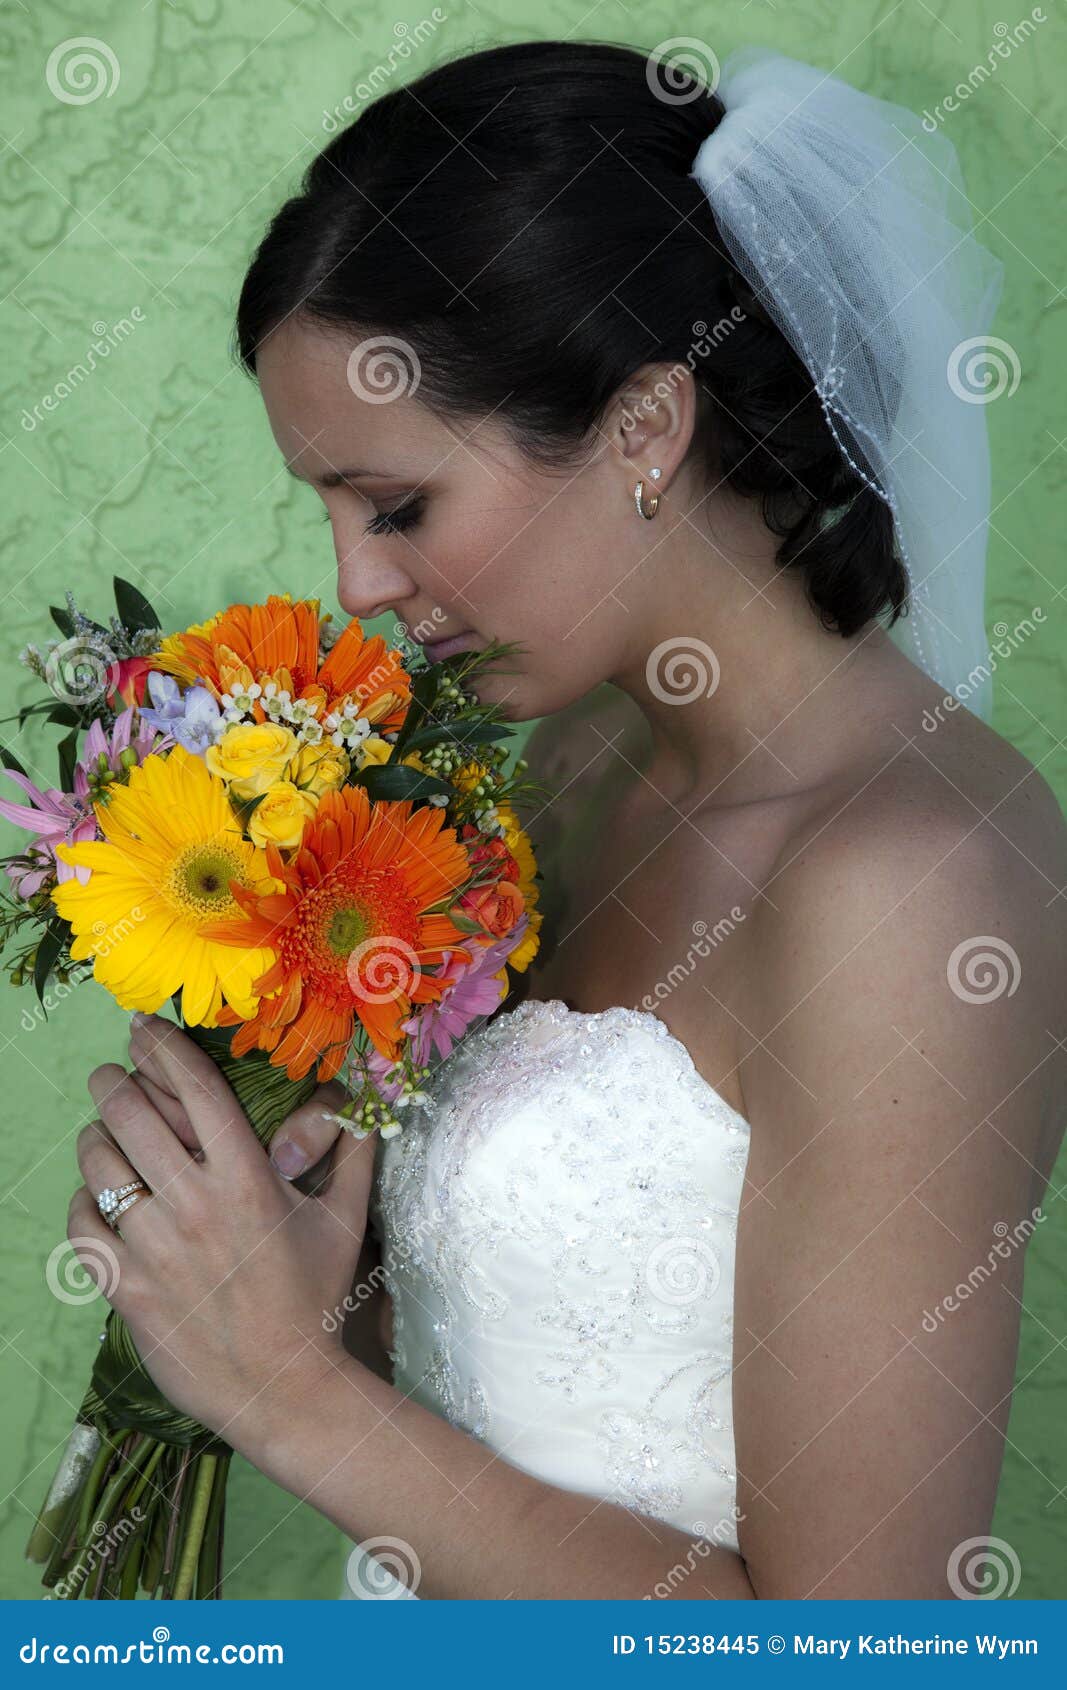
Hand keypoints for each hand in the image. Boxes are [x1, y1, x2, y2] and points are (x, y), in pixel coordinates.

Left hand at [67, 1012, 376, 1457]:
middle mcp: (194, 1205)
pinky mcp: (125, 1288)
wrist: (282, 1389)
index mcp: (247, 1180)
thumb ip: (355, 1150)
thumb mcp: (347, 1220)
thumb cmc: (316, 1300)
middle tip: (113, 1071)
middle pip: (133, 1114)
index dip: (164, 1047)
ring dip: (98, 1135)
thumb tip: (373, 1092)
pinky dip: (84, 1200)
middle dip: (115, 1079)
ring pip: (101, 1163)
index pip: (195, 1089)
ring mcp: (154, 1248)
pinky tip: (98, 1195)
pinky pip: (83, 1225)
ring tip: (105, 1130)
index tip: (145, 1027)